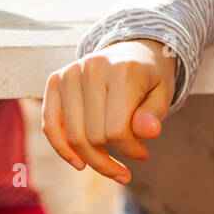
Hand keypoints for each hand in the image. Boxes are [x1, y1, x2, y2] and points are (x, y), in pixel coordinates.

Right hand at [42, 38, 177, 183]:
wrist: (134, 50)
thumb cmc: (149, 78)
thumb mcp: (163, 94)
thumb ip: (154, 114)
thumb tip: (149, 132)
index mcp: (123, 70)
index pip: (118, 129)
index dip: (130, 150)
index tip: (143, 154)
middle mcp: (92, 67)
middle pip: (93, 136)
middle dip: (112, 157)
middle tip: (128, 159)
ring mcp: (70, 73)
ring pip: (73, 136)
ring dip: (91, 158)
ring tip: (110, 163)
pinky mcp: (55, 81)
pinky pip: (50, 125)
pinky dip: (63, 149)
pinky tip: (79, 163)